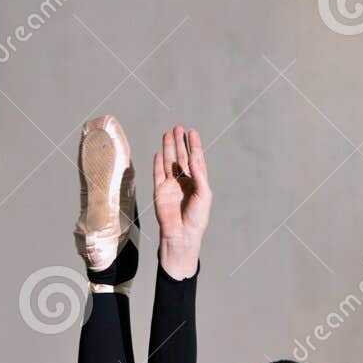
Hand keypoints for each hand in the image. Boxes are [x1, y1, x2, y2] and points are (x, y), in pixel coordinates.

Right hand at [154, 125, 210, 273]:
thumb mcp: (203, 194)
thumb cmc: (196, 219)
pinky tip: (159, 152)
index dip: (194, 146)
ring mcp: (171, 186)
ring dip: (169, 149)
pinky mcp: (160, 191)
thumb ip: (199, 174)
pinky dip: (158, 163)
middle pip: (182, 158)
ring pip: (169, 162)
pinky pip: (158, 174)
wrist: (181, 235)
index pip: (195, 160)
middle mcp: (184, 182)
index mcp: (197, 183)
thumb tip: (194, 156)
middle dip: (180, 143)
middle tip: (179, 128)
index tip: (192, 132)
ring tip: (169, 134)